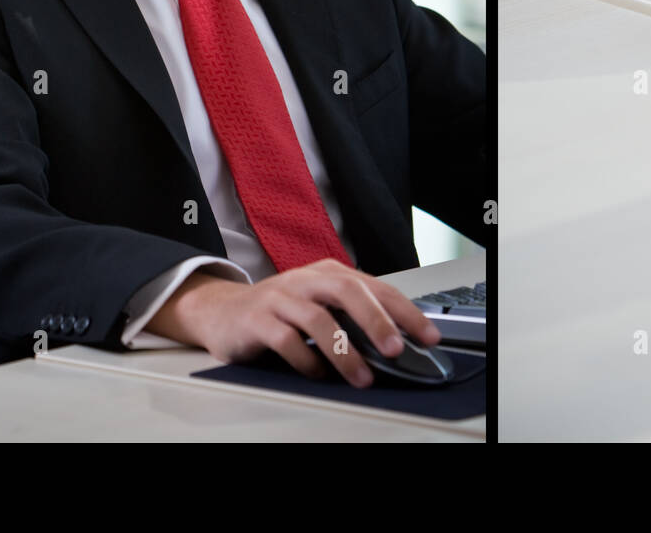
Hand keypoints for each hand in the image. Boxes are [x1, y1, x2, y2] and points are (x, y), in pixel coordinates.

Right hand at [146, 259, 442, 387]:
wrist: (223, 310)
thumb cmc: (281, 310)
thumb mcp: (321, 304)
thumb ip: (353, 317)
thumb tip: (397, 344)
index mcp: (330, 273)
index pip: (376, 287)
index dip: (404, 311)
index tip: (428, 336)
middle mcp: (307, 280)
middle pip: (347, 291)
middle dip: (376, 321)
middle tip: (396, 349)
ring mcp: (280, 297)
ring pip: (317, 319)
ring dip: (344, 351)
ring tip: (362, 377)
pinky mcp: (256, 320)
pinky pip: (284, 339)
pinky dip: (305, 360)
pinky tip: (318, 374)